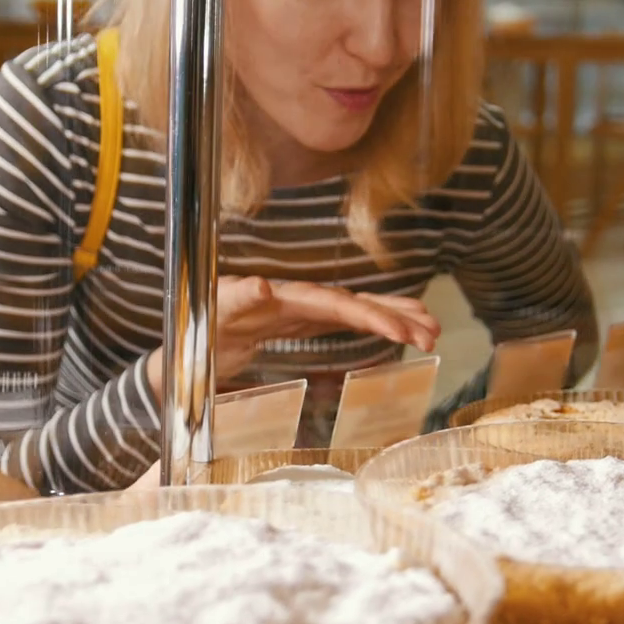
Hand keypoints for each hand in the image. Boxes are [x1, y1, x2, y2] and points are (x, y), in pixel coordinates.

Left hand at [149, 277, 441, 390]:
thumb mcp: (214, 312)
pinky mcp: (303, 321)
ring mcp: (304, 310)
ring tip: (433, 331)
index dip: (368, 316)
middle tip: (432, 332)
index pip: (335, 304)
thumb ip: (237, 297)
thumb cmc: (200, 326)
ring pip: (359, 309)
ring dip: (395, 317)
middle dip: (395, 316)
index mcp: (283, 297)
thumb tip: (262, 285)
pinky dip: (377, 321)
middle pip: (355, 303)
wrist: (189, 339)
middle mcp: (299, 299)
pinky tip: (404, 329)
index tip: (399, 332)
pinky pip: (348, 319)